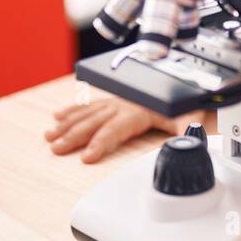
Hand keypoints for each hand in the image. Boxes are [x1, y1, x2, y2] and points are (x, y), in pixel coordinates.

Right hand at [45, 98, 208, 162]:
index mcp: (139, 111)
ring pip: (87, 112)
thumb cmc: (184, 103)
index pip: (115, 129)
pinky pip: (90, 104)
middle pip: (94, 121)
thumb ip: (187, 130)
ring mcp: (116, 101)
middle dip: (73, 135)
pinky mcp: (114, 100)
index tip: (86, 157)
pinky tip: (57, 116)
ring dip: (67, 124)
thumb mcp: (190, 116)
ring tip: (49, 137)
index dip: (100, 143)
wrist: (182, 83)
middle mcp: (123, 104)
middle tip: (56, 148)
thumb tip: (186, 143)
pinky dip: (72, 110)